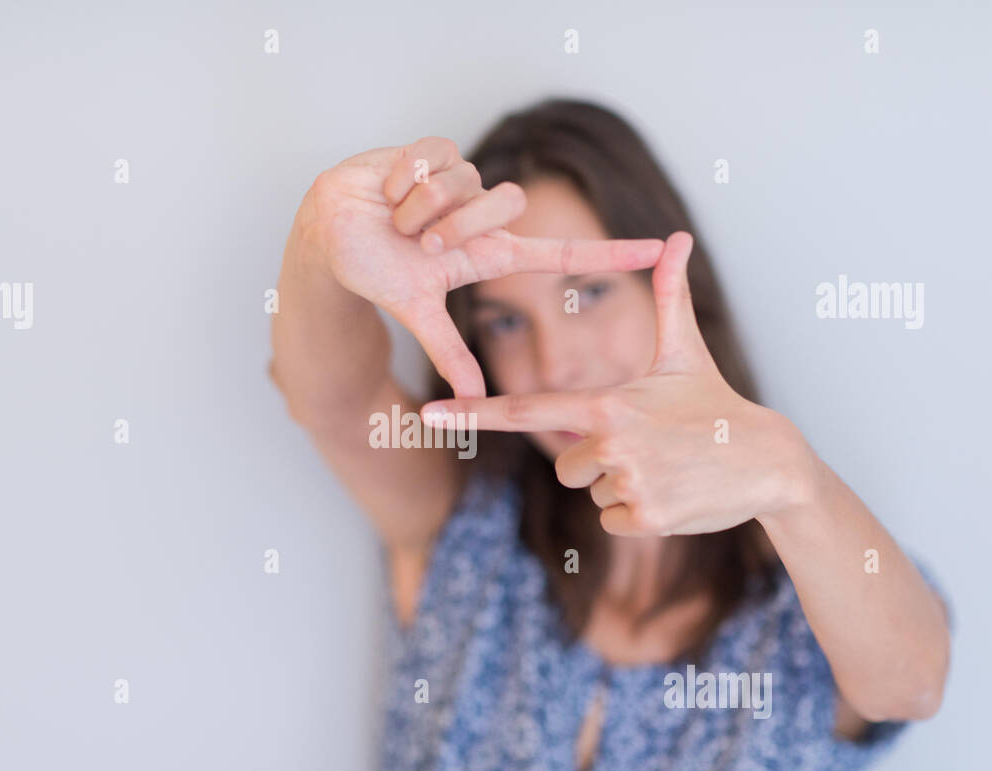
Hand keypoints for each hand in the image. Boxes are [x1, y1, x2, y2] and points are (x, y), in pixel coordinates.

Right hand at [299, 136, 664, 396]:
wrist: (329, 234)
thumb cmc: (374, 271)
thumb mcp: (415, 310)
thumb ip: (448, 351)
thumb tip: (473, 398)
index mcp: (488, 255)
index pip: (563, 255)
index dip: (611, 253)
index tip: (662, 248)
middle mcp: (482, 217)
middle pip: (507, 204)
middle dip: (457, 224)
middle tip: (420, 239)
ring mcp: (460, 183)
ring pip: (466, 179)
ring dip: (422, 205)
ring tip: (396, 218)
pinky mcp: (434, 150)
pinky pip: (434, 155)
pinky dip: (402, 179)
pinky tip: (386, 190)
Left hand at [421, 232, 818, 535]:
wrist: (768, 464)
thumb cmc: (717, 405)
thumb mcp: (686, 353)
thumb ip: (668, 298)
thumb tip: (676, 237)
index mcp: (608, 403)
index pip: (527, 410)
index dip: (475, 413)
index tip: (429, 415)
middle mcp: (610, 444)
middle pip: (567, 464)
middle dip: (599, 461)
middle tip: (647, 449)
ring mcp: (627, 483)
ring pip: (593, 493)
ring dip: (622, 487)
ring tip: (665, 469)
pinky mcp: (644, 520)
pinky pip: (613, 521)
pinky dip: (637, 515)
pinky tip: (671, 494)